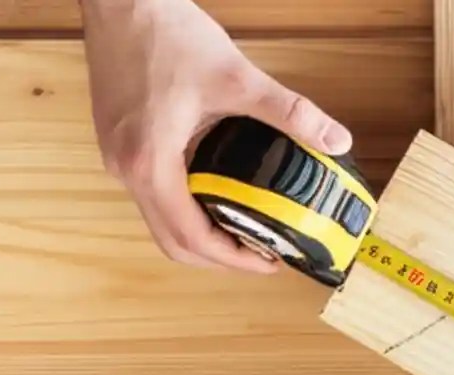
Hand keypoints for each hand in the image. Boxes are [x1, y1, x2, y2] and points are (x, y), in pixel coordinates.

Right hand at [81, 0, 352, 272]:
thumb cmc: (164, 32)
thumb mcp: (238, 78)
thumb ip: (291, 113)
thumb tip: (336, 141)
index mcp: (149, 162)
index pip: (191, 238)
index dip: (234, 260)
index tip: (269, 263)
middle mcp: (125, 168)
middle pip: (172, 242)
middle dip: (220, 257)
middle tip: (264, 256)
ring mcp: (117, 157)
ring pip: (160, 220)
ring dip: (202, 235)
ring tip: (248, 231)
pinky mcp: (120, 143)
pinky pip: (153, 194)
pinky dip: (186, 207)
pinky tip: (221, 196)